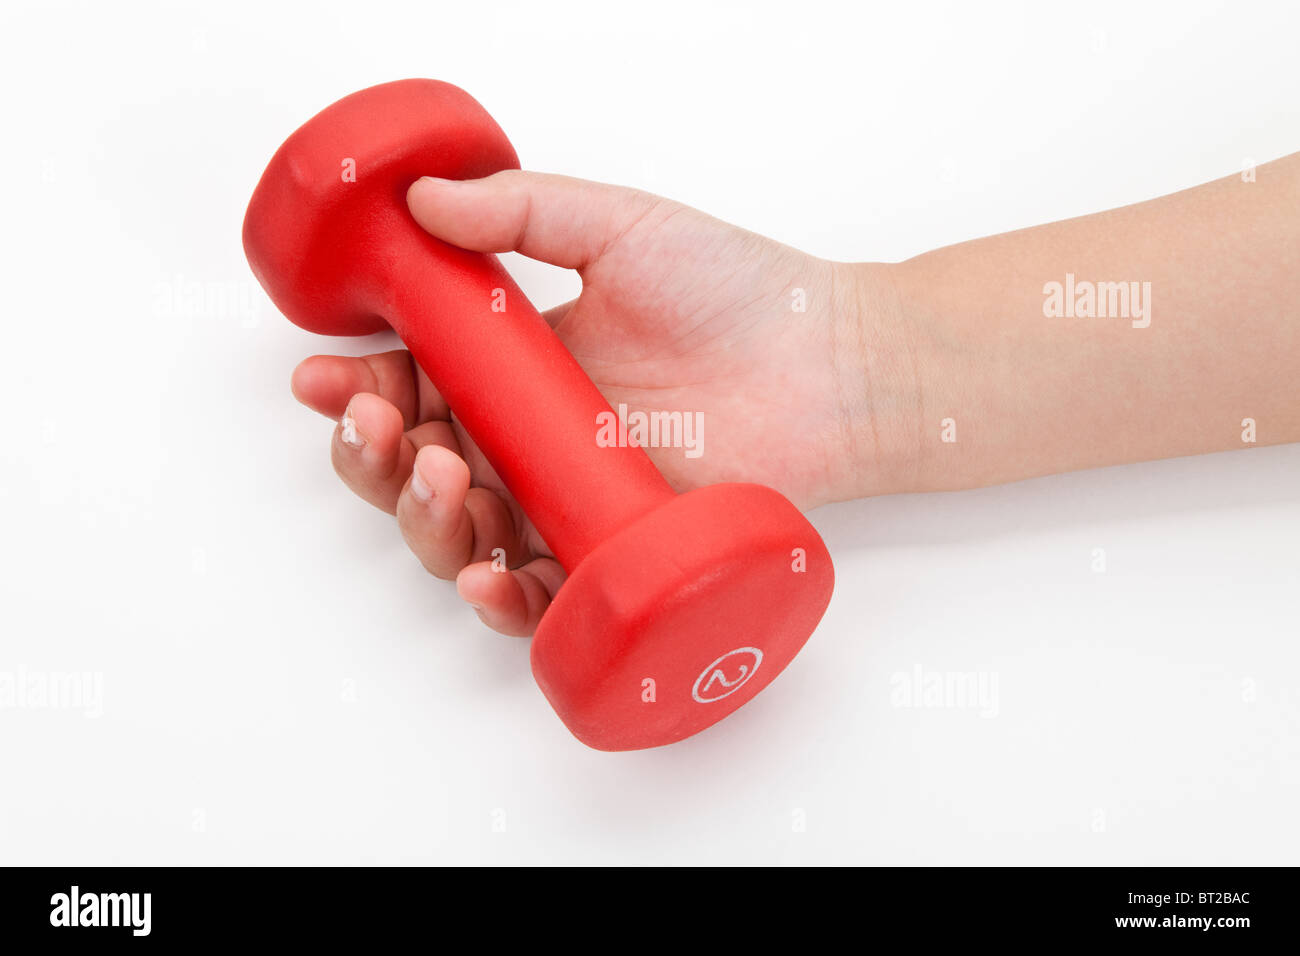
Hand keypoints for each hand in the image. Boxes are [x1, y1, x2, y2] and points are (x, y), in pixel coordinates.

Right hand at [290, 172, 899, 635]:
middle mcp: (526, 439)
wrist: (828, 362)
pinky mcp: (612, 551)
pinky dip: (502, 602)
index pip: (406, 386)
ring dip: (422, 522)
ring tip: (444, 478)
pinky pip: (541, 597)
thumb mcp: (619, 228)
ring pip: (458, 539)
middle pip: (410, 471)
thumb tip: (421, 202)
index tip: (320, 377)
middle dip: (370, 459)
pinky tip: (488, 578)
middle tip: (381, 428)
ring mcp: (565, 499)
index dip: (351, 389)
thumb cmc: (735, 292)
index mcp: (512, 368)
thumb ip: (520, 213)